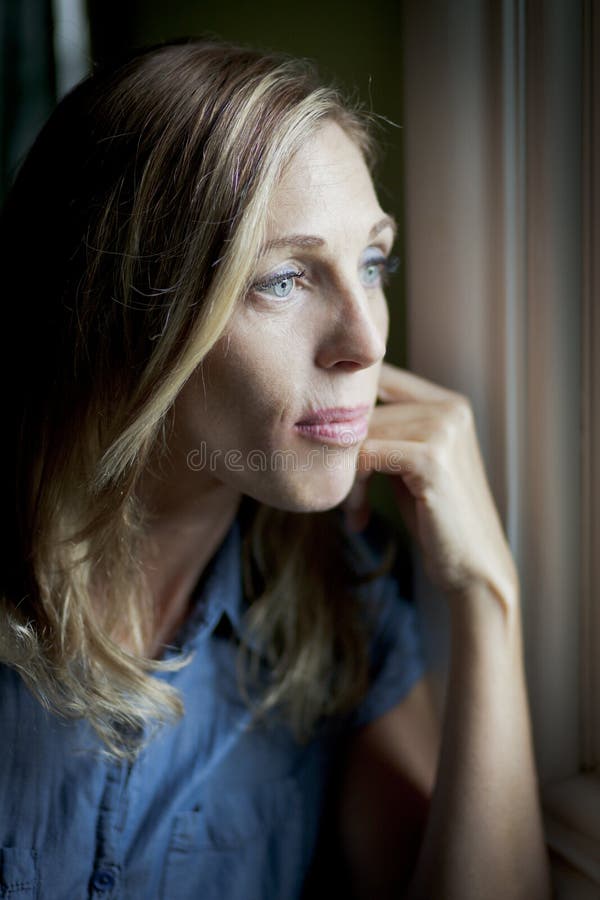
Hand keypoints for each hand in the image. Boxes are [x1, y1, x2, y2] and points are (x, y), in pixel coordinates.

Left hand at [344, 362, 517, 602]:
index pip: (378, 375)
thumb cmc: (434, 516)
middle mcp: (449, 407)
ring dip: (346, 478)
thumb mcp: (407, 462)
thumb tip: (326, 406)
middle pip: (364, 411)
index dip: (344, 404)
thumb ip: (384, 431)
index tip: (323, 443)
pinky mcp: (433, 458)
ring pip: (361, 434)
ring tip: (353, 511)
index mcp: (446, 402)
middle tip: (345, 500)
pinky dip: (353, 489)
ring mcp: (444, 429)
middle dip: (343, 454)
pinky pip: (366, 457)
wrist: (472, 566)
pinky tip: (358, 518)